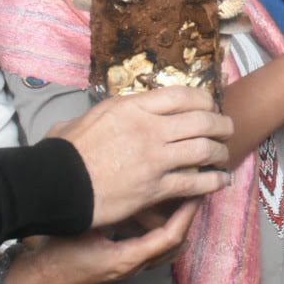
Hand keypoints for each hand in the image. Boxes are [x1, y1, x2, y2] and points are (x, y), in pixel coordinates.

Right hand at [7, 198, 202, 283]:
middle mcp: (132, 268)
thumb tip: (141, 191)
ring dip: (174, 226)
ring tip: (176, 200)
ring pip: (164, 249)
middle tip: (193, 194)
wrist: (38, 280)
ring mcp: (127, 270)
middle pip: (174, 246)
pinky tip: (149, 212)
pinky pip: (149, 249)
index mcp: (127, 259)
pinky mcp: (119, 266)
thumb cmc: (57, 254)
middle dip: (186, 220)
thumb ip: (114, 213)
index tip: (195, 194)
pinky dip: (157, 231)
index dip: (186, 214)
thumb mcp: (87, 226)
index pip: (170, 237)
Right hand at [51, 87, 233, 227]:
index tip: (210, 106)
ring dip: (220, 152)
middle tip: (227, 129)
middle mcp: (149, 129)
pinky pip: (195, 182)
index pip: (182, 95)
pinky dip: (213, 181)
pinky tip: (220, 182)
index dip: (204, 100)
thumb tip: (110, 113)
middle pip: (201, 120)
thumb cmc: (64, 153)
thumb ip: (107, 112)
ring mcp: (155, 158)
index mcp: (132, 107)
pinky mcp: (155, 187)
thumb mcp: (87, 118)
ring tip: (224, 156)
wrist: (56, 185)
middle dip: (221, 124)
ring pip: (204, 149)